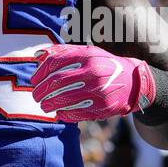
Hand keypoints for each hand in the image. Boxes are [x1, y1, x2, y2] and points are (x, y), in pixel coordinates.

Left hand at [30, 44, 156, 122]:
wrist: (133, 82)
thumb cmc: (104, 66)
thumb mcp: (88, 53)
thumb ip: (63, 52)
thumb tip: (38, 55)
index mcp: (87, 56)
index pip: (54, 63)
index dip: (40, 73)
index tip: (34, 80)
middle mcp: (92, 72)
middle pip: (56, 82)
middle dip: (41, 91)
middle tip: (36, 96)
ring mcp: (98, 90)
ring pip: (64, 99)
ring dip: (49, 104)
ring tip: (45, 105)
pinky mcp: (102, 107)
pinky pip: (76, 113)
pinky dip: (63, 114)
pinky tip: (59, 112)